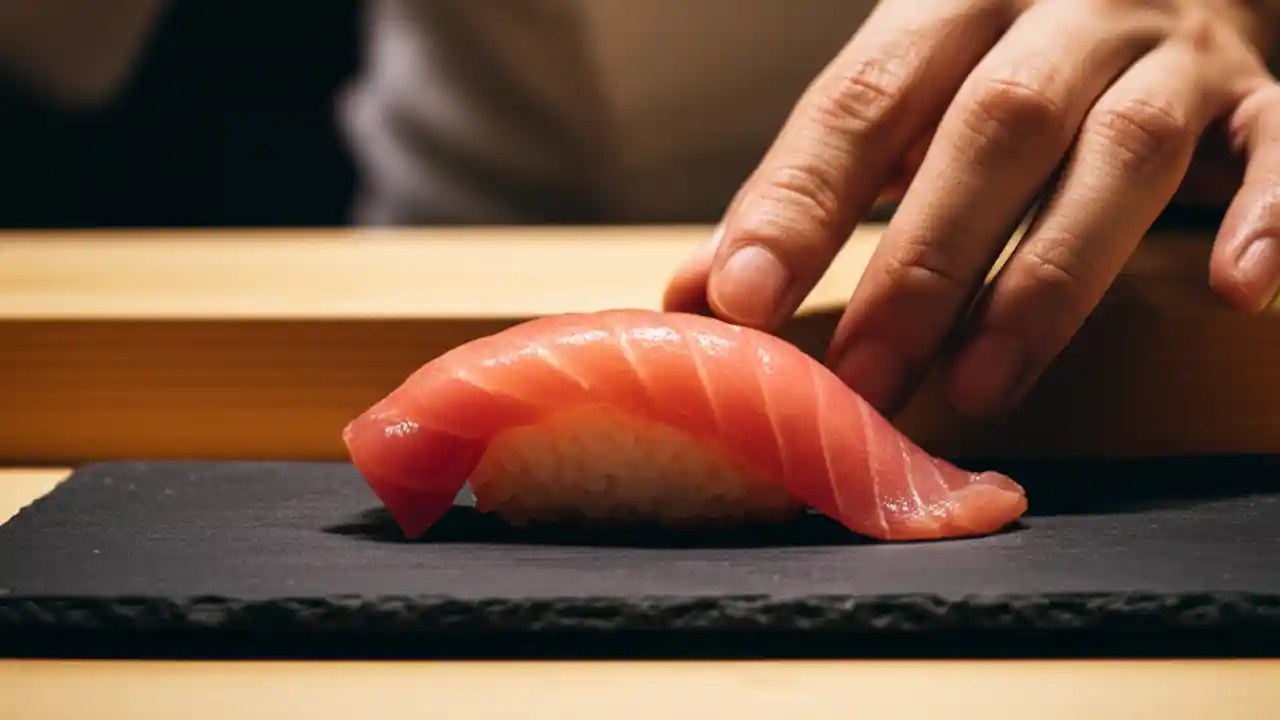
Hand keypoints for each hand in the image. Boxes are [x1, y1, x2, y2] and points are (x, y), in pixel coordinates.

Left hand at [664, 0, 1279, 417]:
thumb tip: (699, 294)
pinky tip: (1235, 292)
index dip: (799, 202)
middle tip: (861, 382)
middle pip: (989, 132)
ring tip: (981, 386)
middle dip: (920, 266)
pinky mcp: (1256, 93)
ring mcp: (1169, 50)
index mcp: (946, 4)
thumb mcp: (900, 89)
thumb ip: (811, 187)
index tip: (741, 302)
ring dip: (1048, 279)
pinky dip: (1268, 215)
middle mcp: (1060, 10)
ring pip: (1119, 154)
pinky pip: (1278, 146)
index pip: (861, 102)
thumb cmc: (998, 48)